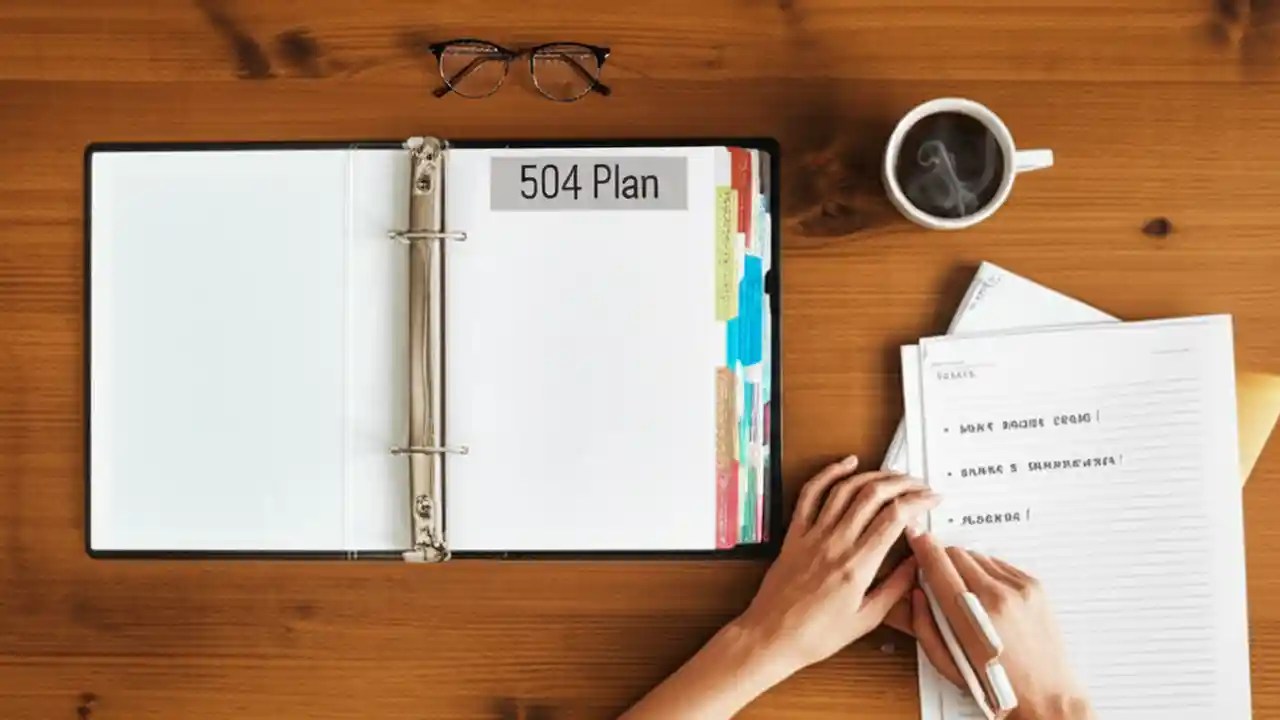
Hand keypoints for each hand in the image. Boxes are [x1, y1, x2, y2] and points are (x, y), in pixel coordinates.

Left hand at [734, 455, 940, 674]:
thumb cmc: (817, 635)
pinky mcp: (794, 534)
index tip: (933, 499)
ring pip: (846, 490)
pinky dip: (829, 474)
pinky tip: (847, 464)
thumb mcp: (866, 619)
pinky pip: (811, 494)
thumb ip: (895, 588)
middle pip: (873, 496)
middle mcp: (836, 544)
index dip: (918, 501)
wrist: (771, 636)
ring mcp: (812, 535)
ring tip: (893, 474)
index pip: (894, 518)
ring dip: (873, 475)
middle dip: (902, 483)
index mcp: (857, 566)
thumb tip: (916, 563)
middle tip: (919, 484)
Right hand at [904, 530, 1094, 719]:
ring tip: (970, 598)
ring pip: (978, 556)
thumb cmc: (997, 687)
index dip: (922, 546)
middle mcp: (997, 596)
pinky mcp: (1034, 586)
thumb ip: (924, 626)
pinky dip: (988, 574)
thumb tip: (917, 594)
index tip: (914, 537)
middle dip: (943, 562)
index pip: (938, 564)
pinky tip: (989, 599)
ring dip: (966, 568)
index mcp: (971, 616)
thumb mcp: (947, 665)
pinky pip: (1000, 564)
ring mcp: (1019, 588)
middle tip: (940, 582)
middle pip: (956, 553)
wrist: (1046, 696)